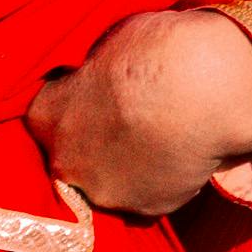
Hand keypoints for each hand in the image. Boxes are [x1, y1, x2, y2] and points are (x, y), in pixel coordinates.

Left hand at [24, 5, 251, 214]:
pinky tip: (185, 152)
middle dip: (99, 140)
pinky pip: (152, 192)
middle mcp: (65, 162)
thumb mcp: (112, 44)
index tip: (101, 93)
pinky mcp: (148, 206)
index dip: (78, 102)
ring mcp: (106, 191)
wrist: (204, 89)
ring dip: (131, 163)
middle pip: (75, 154)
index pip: (50, 112)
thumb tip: (105, 73)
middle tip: (134, 118)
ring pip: (113, 179)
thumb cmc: (155, 52)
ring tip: (165, 136)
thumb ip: (99, 72)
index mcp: (46, 116)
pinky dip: (165, 176)